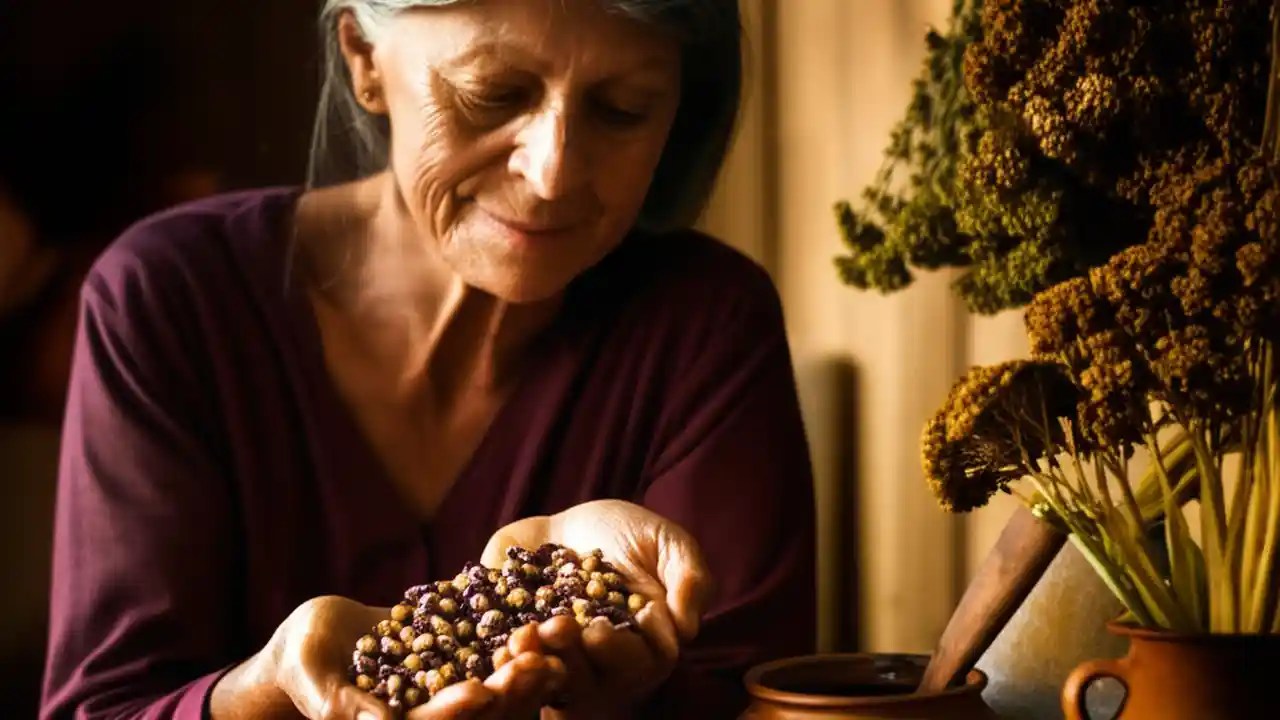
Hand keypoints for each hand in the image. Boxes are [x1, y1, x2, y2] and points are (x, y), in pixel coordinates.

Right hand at [263, 595, 566, 719]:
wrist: (317, 636)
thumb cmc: (301, 662)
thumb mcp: (315, 678)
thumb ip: (344, 705)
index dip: (457, 709)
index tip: (480, 690)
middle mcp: (439, 707)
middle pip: (482, 705)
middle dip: (510, 685)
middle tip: (539, 663)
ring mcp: (457, 678)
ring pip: (501, 672)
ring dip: (528, 659)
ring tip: (556, 638)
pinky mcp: (467, 645)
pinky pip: (498, 635)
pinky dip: (521, 621)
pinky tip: (547, 601)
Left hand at [480, 500, 713, 717]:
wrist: (567, 522)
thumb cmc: (627, 533)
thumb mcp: (668, 544)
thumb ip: (689, 580)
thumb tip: (686, 628)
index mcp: (644, 648)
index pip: (640, 665)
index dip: (620, 653)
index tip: (599, 630)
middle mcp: (602, 669)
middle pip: (591, 683)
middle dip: (571, 659)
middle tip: (555, 628)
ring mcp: (559, 666)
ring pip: (549, 684)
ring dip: (535, 664)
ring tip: (522, 635)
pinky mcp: (520, 657)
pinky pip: (512, 672)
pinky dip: (502, 663)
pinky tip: (493, 645)